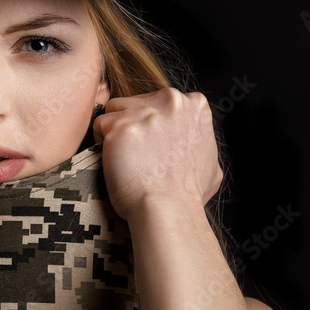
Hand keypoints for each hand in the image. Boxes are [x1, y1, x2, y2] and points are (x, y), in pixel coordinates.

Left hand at [92, 88, 221, 219]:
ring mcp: (143, 111)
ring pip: (115, 109)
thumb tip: (194, 142)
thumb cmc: (187, 193)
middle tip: (137, 154)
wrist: (168, 209)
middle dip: (133, 123)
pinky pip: (99, 124)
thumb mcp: (210, 161)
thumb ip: (199, 141)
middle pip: (137, 101)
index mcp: (194, 104)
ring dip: (115, 130)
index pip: (160, 102)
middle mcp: (171, 101)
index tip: (153, 145)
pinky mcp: (119, 125)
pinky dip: (101, 142)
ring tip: (124, 156)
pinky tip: (113, 160)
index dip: (152, 124)